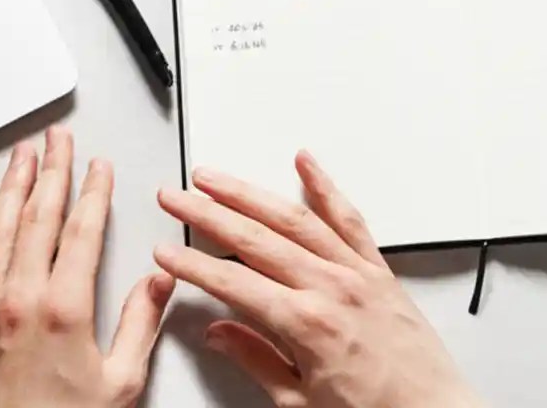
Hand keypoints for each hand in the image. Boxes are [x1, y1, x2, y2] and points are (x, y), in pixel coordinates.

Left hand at [0, 127, 174, 407]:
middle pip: (37, 217)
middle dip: (51, 171)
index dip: (92, 192)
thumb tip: (159, 280)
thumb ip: (141, 323)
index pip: (81, 231)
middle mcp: (20, 301)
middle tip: (57, 140)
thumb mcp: (121, 381)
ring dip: (12, 186)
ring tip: (22, 156)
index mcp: (63, 310)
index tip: (98, 167)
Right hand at [154, 151, 481, 407]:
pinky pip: (350, 219)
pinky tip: (306, 164)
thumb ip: (256, 360)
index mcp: (307, 324)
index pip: (233, 284)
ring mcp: (358, 273)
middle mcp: (332, 288)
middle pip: (256, 239)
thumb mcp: (300, 405)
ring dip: (251, 194)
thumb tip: (219, 333)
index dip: (193, 266)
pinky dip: (325, 187)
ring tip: (217, 179)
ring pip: (295, 219)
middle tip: (176, 197)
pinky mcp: (380, 270)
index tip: (167, 252)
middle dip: (208, 214)